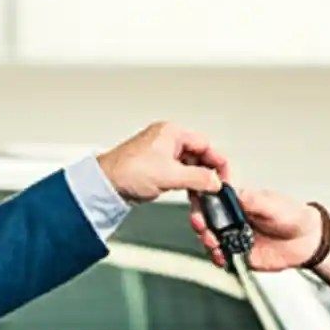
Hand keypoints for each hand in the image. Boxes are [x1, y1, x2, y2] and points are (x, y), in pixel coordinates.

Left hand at [97, 122, 230, 203]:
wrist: (105, 185)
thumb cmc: (128, 171)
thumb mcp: (170, 175)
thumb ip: (198, 178)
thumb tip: (215, 181)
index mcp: (172, 132)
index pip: (205, 144)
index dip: (218, 162)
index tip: (224, 178)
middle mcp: (168, 140)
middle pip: (199, 156)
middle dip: (208, 174)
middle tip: (215, 189)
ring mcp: (162, 155)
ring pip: (190, 167)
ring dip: (197, 182)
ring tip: (203, 196)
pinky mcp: (157, 168)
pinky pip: (180, 175)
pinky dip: (187, 185)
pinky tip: (191, 195)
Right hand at [189, 187, 323, 271]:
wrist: (307, 241)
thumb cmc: (292, 216)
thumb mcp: (273, 204)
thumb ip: (252, 200)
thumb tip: (231, 191)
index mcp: (238, 202)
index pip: (212, 199)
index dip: (202, 203)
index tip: (200, 207)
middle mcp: (232, 219)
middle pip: (206, 219)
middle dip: (201, 224)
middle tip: (204, 228)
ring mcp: (234, 236)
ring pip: (211, 238)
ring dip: (208, 241)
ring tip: (214, 244)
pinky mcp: (238, 254)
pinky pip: (222, 256)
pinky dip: (218, 258)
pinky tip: (221, 257)